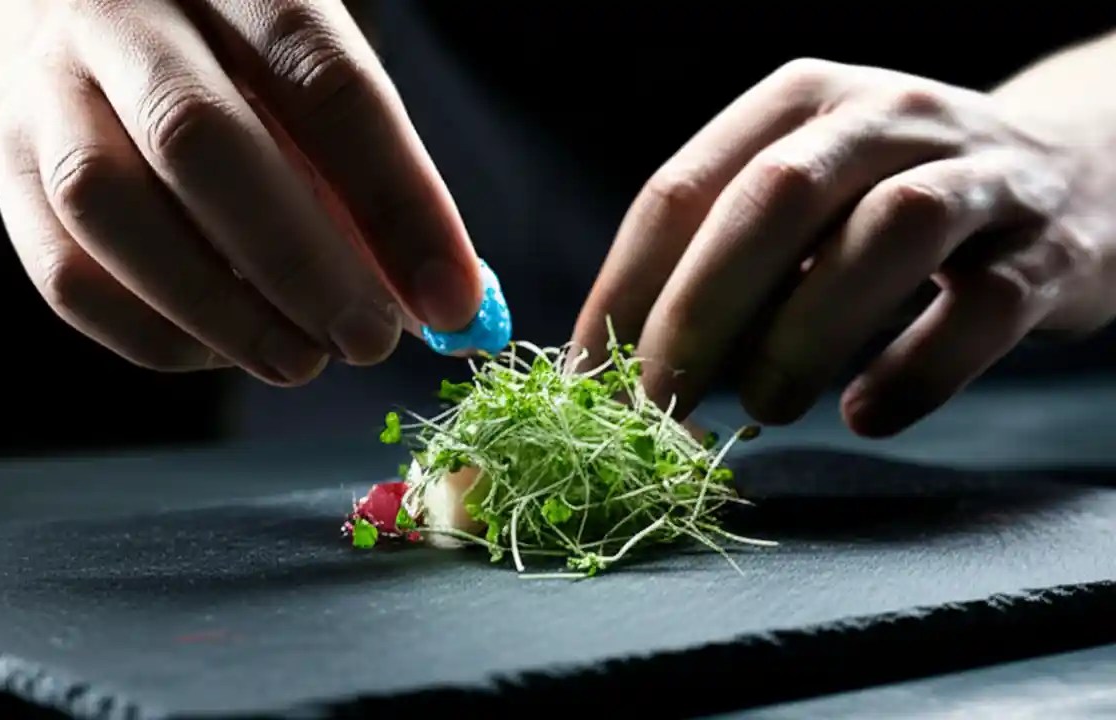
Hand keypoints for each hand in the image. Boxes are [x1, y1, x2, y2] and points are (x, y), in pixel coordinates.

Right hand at [0, 0, 481, 384]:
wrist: (104, 49)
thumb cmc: (249, 85)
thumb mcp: (316, 102)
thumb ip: (372, 191)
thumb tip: (445, 306)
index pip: (326, 82)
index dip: (398, 201)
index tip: (450, 300)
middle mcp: (124, 16)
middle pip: (201, 139)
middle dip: (301, 263)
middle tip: (370, 342)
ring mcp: (47, 89)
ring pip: (109, 207)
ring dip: (220, 309)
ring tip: (301, 361)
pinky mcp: (6, 165)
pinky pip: (66, 274)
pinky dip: (156, 334)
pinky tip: (224, 352)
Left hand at [573, 58, 1115, 436]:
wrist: (1077, 173)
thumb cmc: (895, 201)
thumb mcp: (805, 199)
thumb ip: (725, 260)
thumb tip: (624, 365)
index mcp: (797, 102)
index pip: (680, 189)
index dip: (623, 291)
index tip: (586, 376)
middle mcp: (883, 115)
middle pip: (772, 200)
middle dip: (698, 313)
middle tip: (660, 403)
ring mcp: (976, 174)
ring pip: (882, 237)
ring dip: (801, 340)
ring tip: (764, 410)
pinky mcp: (1046, 248)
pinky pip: (980, 312)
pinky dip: (914, 372)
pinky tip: (867, 415)